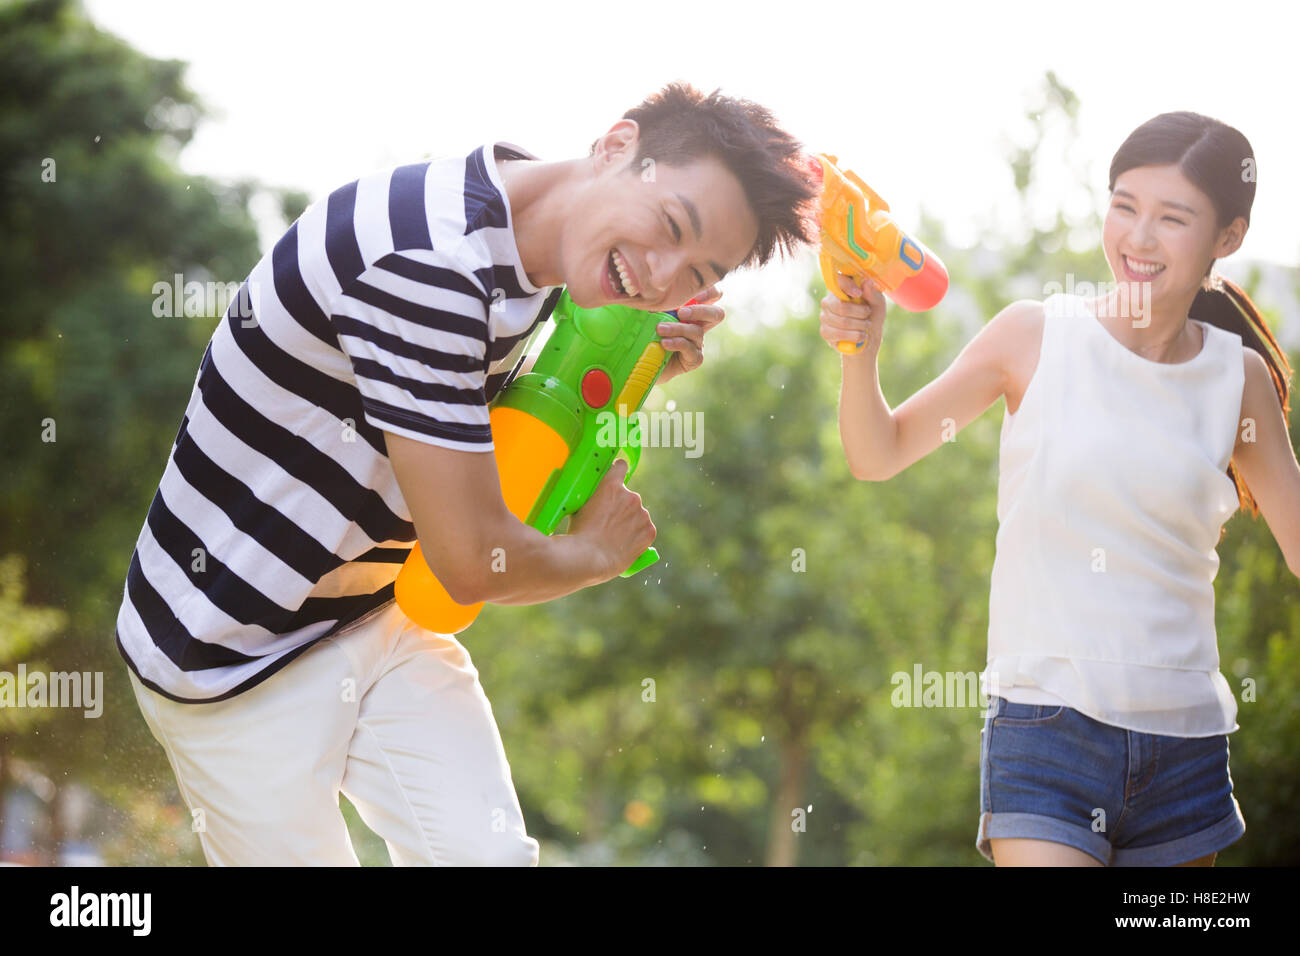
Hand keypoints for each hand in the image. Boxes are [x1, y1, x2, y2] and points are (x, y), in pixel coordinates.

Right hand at [567, 457, 656, 580]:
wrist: (588, 558)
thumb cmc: (578, 534)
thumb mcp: (579, 506)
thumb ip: (593, 497)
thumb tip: (595, 497)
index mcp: (611, 486)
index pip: (621, 467)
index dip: (618, 472)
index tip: (617, 478)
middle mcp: (631, 496)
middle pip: (629, 498)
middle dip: (621, 508)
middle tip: (609, 524)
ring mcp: (642, 514)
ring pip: (638, 515)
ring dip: (630, 522)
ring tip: (615, 538)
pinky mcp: (649, 531)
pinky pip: (646, 530)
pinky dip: (638, 536)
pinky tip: (625, 545)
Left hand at [656, 284, 722, 384]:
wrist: (644, 362)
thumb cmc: (647, 333)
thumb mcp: (651, 314)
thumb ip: (657, 303)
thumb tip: (651, 292)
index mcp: (693, 310)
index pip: (712, 296)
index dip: (709, 292)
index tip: (694, 294)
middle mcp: (699, 325)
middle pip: (717, 314)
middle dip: (700, 311)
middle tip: (681, 312)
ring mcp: (698, 343)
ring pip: (697, 331)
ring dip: (677, 328)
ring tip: (660, 329)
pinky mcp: (694, 359)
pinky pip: (690, 349)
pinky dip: (676, 343)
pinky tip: (664, 343)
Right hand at [820, 274, 886, 358]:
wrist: (869, 335)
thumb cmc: (872, 315)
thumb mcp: (878, 303)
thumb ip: (872, 293)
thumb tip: (867, 282)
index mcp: (841, 289)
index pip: (839, 281)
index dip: (848, 286)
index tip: (859, 294)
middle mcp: (828, 301)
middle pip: (841, 306)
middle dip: (860, 313)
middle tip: (868, 315)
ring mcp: (824, 316)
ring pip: (843, 322)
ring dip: (860, 326)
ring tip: (867, 326)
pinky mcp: (825, 332)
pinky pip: (839, 334)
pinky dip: (855, 336)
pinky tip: (861, 335)